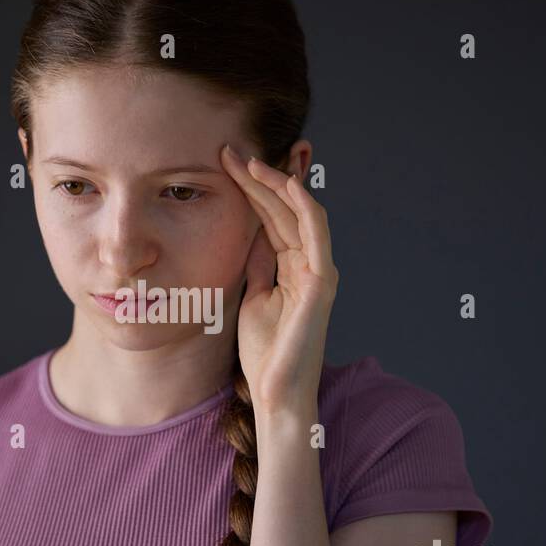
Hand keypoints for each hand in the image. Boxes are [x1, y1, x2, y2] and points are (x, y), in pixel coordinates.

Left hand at [220, 142, 338, 416]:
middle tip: (230, 151)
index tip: (223, 165)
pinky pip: (316, 234)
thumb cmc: (265, 353)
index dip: (250, 189)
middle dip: (259, 178)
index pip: (272, 217)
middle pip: (284, 209)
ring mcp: (319, 271)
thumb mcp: (252, 296)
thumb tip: (247, 233)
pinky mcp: (322, 283)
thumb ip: (256, 265)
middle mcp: (309, 264)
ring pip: (301, 213)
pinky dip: (303, 206)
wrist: (276, 393)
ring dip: (277, 183)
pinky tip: (285, 184)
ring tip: (250, 161)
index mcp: (292, 267)